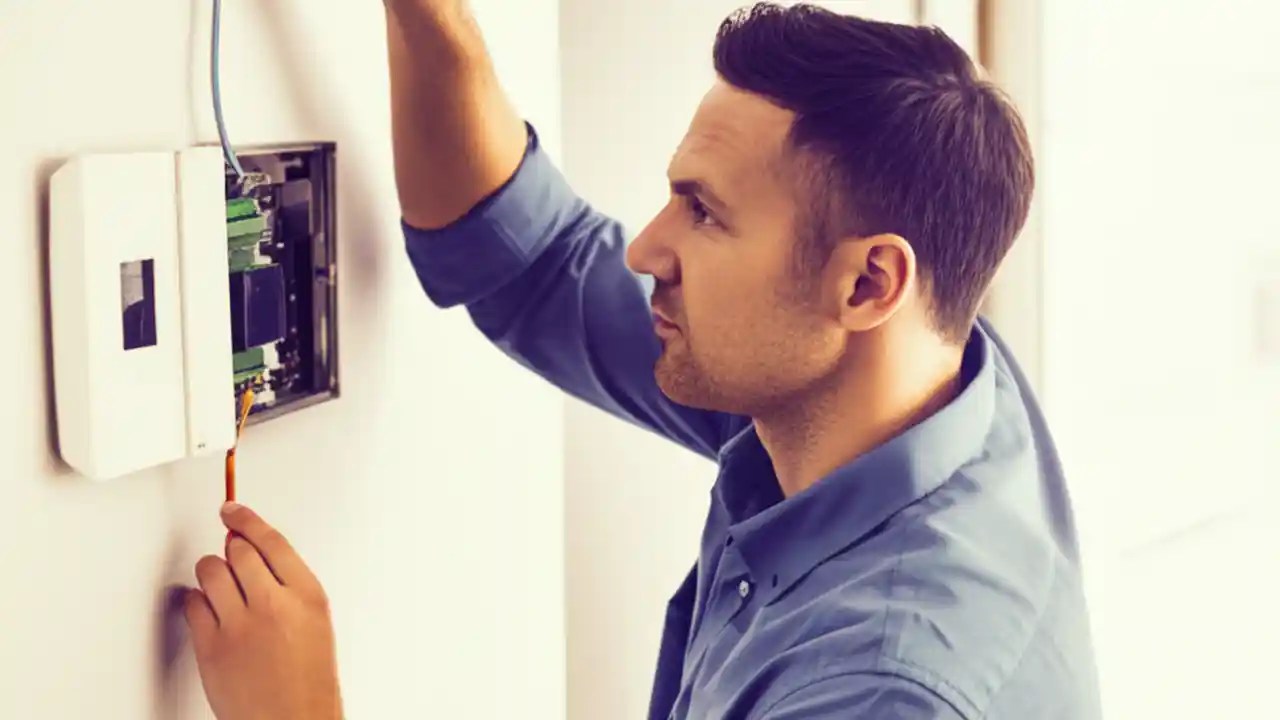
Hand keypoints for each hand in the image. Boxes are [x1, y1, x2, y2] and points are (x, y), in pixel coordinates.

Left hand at [184, 503, 342, 719]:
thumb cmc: (309, 682)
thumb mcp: (317, 623)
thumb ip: (290, 588)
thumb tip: (258, 561)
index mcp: (306, 596)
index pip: (272, 541)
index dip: (248, 520)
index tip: (233, 510)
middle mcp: (273, 604)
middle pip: (238, 550)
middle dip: (231, 548)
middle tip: (229, 551)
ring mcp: (239, 625)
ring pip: (210, 571)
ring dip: (212, 572)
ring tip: (219, 584)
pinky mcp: (211, 647)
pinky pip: (192, 603)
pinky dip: (197, 601)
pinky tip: (207, 608)